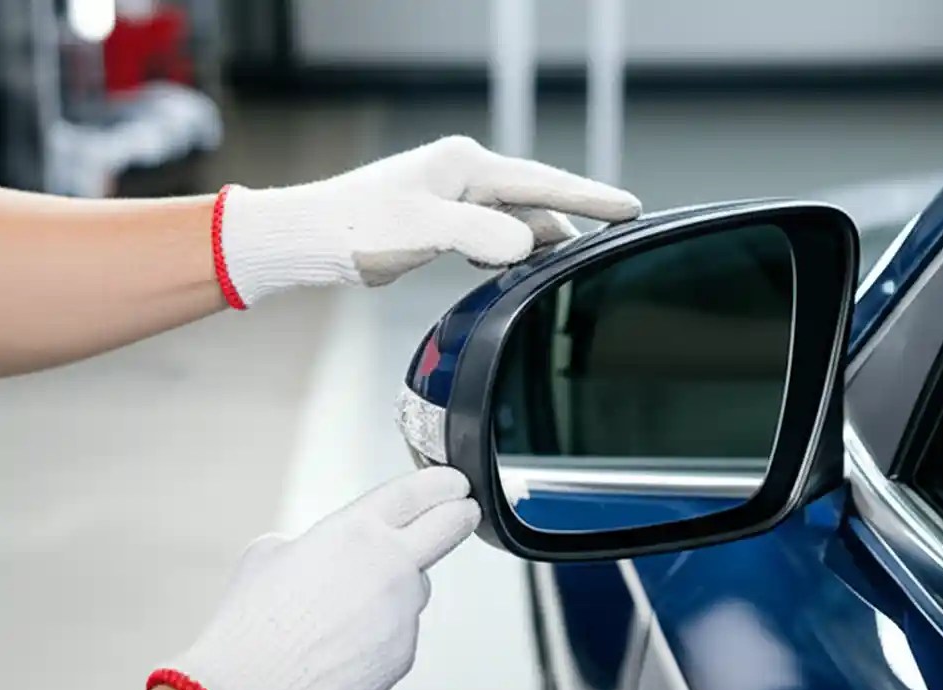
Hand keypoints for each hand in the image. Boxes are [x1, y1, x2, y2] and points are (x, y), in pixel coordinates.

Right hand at [155, 467, 479, 689]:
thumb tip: (322, 551)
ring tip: (345, 611)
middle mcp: (389, 566)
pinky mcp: (404, 651)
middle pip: (448, 526)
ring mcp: (402, 611)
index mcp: (355, 532)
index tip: (452, 483)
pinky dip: (382, 632)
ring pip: (416, 587)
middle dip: (460, 514)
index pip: (415, 493)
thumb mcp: (269, 556)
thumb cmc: (251, 630)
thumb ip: (312, 542)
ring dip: (397, 589)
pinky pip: (402, 630)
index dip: (441, 484)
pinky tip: (344, 642)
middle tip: (463, 510)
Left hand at [215, 135, 641, 307]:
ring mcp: (455, 197)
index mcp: (466, 166)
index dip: (590, 198)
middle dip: (572, 223)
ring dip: (538, 244)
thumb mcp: (425, 229)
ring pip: (516, 221)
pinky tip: (511, 271)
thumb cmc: (359, 228)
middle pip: (537, 201)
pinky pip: (495, 235)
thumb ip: (480, 234)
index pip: (543, 182)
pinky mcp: (444, 221)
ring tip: (567, 269)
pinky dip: (511, 253)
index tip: (630, 208)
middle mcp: (465, 175)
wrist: (312, 238)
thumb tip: (526, 244)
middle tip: (611, 247)